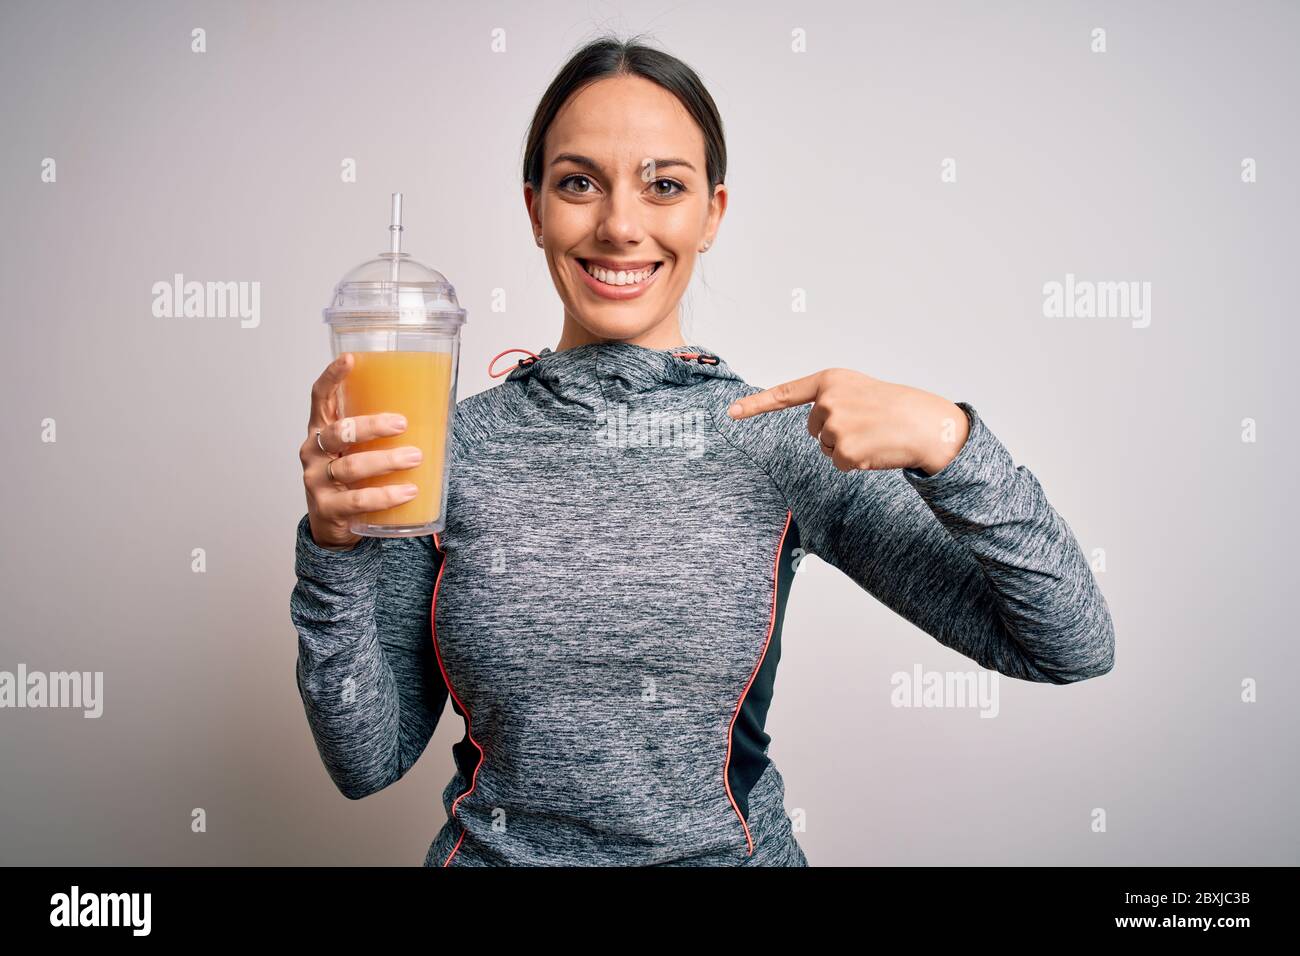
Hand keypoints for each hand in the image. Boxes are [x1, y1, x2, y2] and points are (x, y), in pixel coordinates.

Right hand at [299, 353, 422, 549]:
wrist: (333, 525)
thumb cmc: (352, 479)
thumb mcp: (358, 449)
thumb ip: (380, 432)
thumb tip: (436, 410)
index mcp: (321, 430)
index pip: (320, 398)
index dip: (332, 377)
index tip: (351, 359)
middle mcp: (314, 452)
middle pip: (339, 431)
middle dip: (372, 425)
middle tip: (402, 423)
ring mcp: (317, 480)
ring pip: (352, 466)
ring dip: (387, 461)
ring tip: (415, 458)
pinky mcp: (328, 508)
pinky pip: (358, 500)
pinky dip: (385, 495)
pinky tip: (408, 491)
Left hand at [726, 368, 969, 474]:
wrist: (925, 423)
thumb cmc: (894, 407)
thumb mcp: (858, 390)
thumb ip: (831, 400)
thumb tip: (817, 428)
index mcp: (830, 380)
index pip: (785, 394)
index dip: (755, 405)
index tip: (731, 412)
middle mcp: (828, 400)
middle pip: (813, 430)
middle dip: (835, 432)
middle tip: (867, 424)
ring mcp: (835, 426)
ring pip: (826, 449)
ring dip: (848, 448)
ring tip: (873, 435)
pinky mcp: (844, 450)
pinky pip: (839, 464)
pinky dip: (856, 462)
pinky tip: (875, 450)